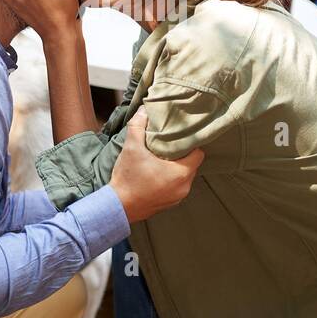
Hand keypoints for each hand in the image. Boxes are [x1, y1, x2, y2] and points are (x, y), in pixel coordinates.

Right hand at [110, 108, 203, 222]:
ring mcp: (177, 197)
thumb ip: (138, 126)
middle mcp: (184, 187)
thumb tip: (143, 110)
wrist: (117, 207)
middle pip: (192, 164)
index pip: (198, 153)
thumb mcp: (131, 148)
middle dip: (182, 155)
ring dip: (176, 168)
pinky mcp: (169, 204)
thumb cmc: (127, 178)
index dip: (190, 143)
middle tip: (168, 146)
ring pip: (184, 176)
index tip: (179, 138)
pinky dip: (170, 180)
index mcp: (181, 173)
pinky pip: (176, 187)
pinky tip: (156, 174)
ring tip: (161, 159)